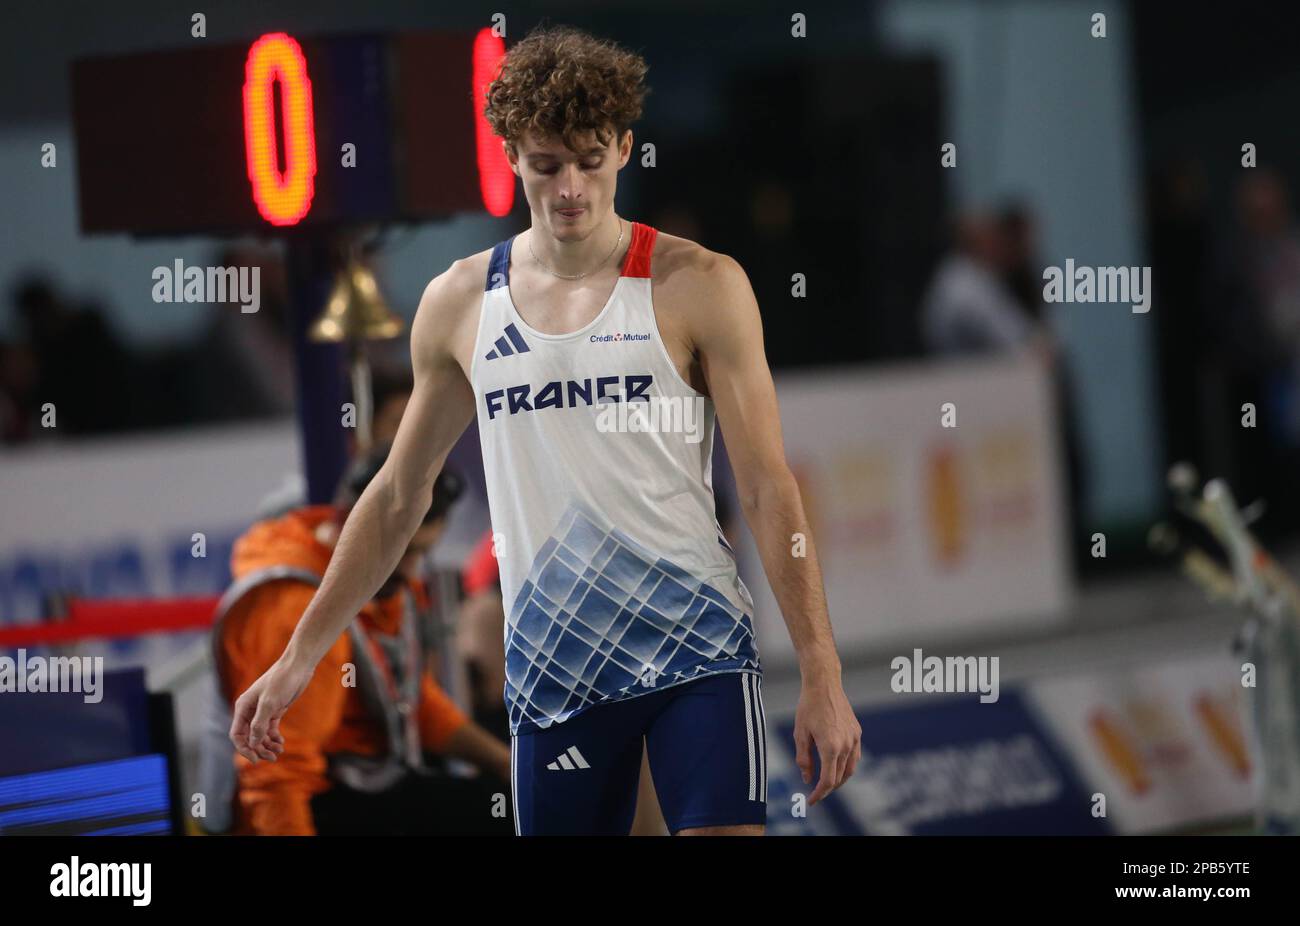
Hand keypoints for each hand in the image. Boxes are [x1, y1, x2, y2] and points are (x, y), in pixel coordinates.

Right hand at [229, 656, 312, 762]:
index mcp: (243, 707)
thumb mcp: (269, 703)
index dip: (244, 749)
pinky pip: (270, 728)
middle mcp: (250, 710)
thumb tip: (252, 743)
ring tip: (279, 752)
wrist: (298, 666)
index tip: (255, 760)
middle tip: (273, 758)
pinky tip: (281, 743)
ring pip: (260, 734)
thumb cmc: (282, 681)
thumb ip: (259, 724)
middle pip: (249, 737)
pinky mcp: (275, 709)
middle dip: (259, 749)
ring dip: (267, 745)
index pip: (237, 735)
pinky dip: (274, 737)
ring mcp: (262, 710)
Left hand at [794, 674, 861, 804]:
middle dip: (827, 789)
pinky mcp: (857, 732)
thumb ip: (804, 759)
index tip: (811, 801)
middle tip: (815, 793)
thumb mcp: (800, 734)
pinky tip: (836, 765)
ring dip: (839, 780)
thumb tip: (807, 778)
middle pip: (839, 778)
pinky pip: (854, 756)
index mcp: (830, 747)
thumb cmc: (808, 707)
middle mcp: (846, 745)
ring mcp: (854, 739)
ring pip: (850, 769)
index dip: (819, 794)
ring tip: (827, 783)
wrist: (824, 684)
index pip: (827, 781)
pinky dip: (846, 766)